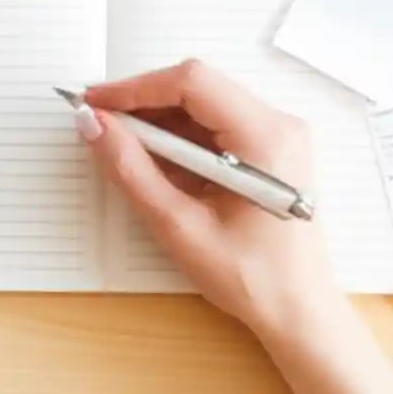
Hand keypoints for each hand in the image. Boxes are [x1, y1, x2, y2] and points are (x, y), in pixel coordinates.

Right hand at [79, 59, 392, 393]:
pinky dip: (178, 137)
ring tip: (120, 145)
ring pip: (202, 104)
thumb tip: (94, 125)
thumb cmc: (251, 278)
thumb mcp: (179, 226)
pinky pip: (214, 126)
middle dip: (143, 102)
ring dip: (158, 120)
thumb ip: (131, 169)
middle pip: (197, 88)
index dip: (136, 87)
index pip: (192, 83)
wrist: (298, 310)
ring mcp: (276, 135)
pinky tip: (153, 161)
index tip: (95, 102)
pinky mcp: (267, 149)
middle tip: (99, 122)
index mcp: (266, 138)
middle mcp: (278, 125)